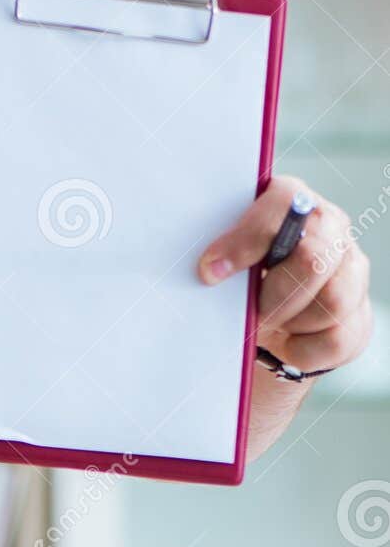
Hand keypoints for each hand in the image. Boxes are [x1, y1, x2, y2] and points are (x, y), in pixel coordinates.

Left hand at [197, 174, 374, 458]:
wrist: (259, 319)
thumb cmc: (232, 275)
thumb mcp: (218, 253)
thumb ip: (211, 246)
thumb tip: (188, 264)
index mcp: (291, 198)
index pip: (283, 206)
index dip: (245, 242)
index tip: (209, 271)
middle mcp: (330, 228)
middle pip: (313, 259)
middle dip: (271, 295)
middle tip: (247, 312)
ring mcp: (351, 270)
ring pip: (332, 302)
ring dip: (289, 320)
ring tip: (264, 322)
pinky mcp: (359, 314)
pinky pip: (338, 336)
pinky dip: (303, 348)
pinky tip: (285, 344)